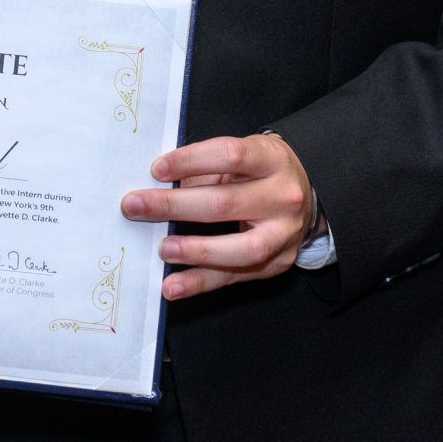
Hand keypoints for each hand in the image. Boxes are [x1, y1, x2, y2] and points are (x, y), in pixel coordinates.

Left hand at [122, 133, 317, 299]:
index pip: (230, 156)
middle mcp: (282, 197)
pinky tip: (173, 286)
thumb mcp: (243, 156)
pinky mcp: (277, 264)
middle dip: (174, 206)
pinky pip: (235, 277)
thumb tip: (156, 185)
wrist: (308, 193)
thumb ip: (206, 168)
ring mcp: (283, 234)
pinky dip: (201, 283)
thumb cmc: (261, 171)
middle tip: (134, 206)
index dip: (190, 161)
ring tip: (163, 249)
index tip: (156, 169)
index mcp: (271, 159)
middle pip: (225, 203)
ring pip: (240, 249)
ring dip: (195, 251)